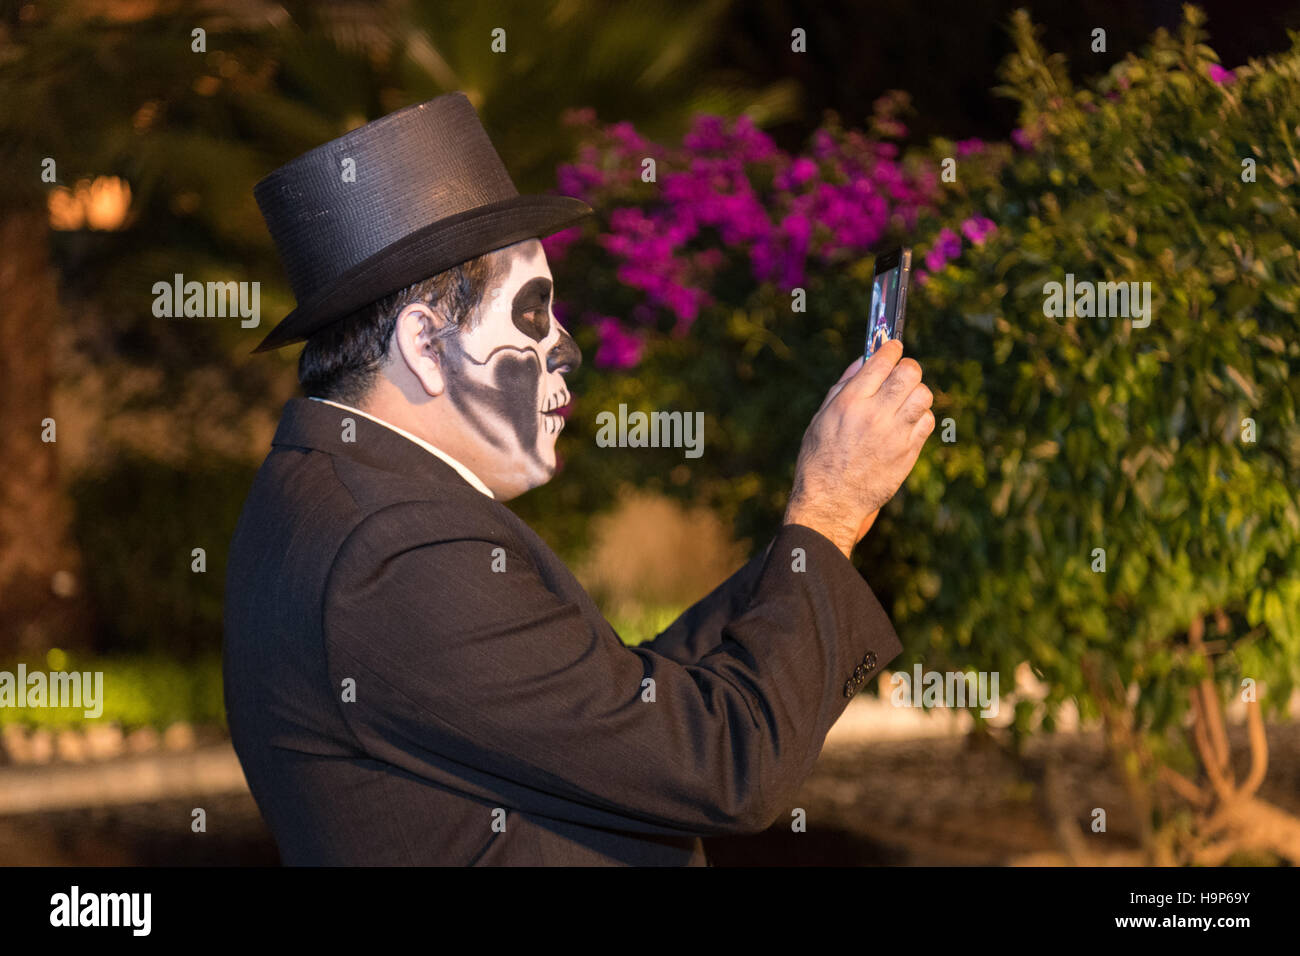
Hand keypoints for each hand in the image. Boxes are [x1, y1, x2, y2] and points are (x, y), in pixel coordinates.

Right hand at [783, 339, 933, 557]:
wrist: (831, 502)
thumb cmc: (820, 458)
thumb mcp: (821, 418)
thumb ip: (844, 386)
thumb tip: (863, 361)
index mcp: (849, 402)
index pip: (882, 361)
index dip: (891, 348)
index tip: (893, 348)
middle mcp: (874, 414)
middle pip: (910, 372)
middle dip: (907, 368)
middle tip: (900, 375)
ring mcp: (894, 434)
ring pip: (924, 394)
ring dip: (916, 392)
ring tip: (903, 401)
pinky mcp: (908, 452)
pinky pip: (927, 421)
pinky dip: (920, 417)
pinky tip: (906, 423)